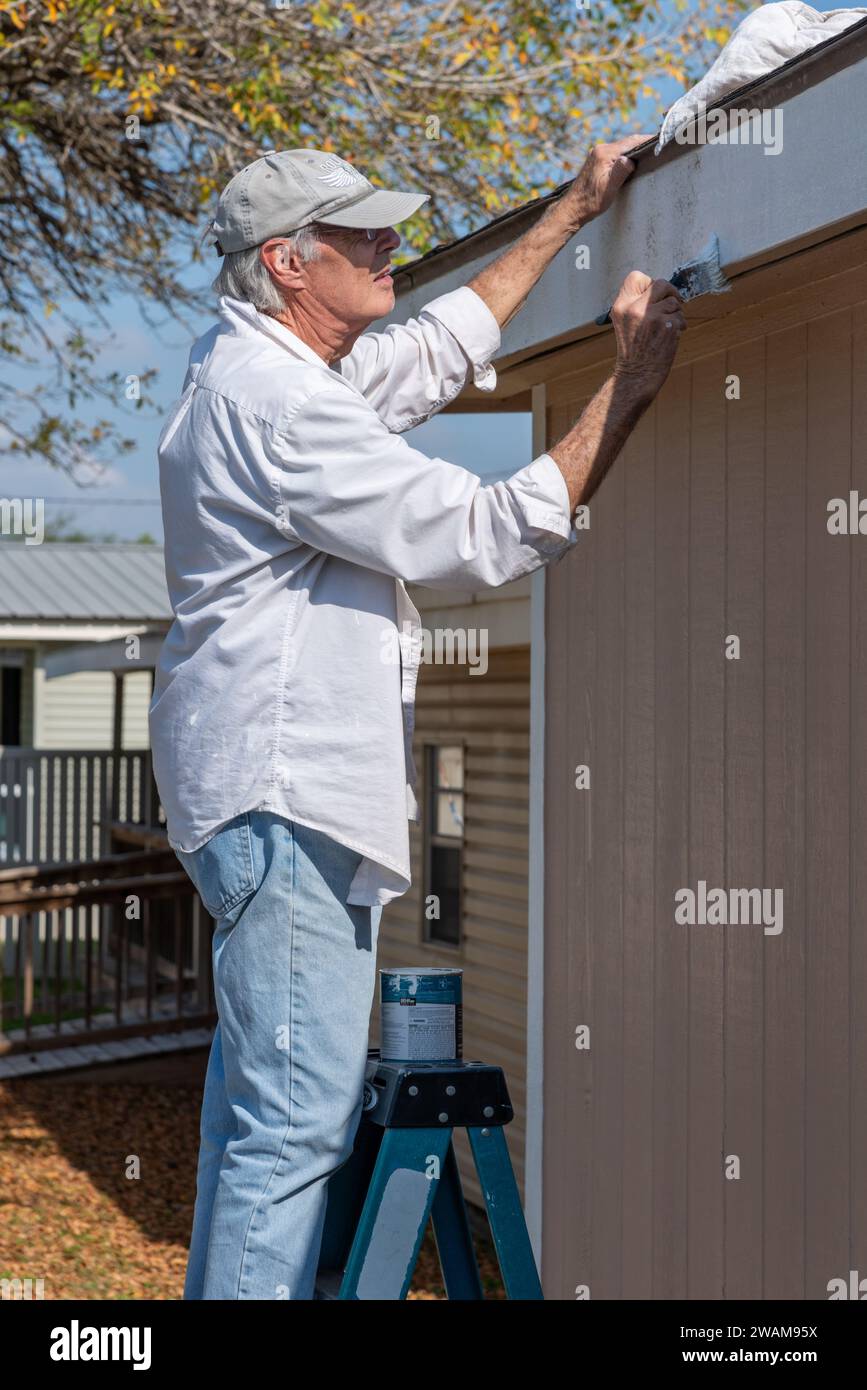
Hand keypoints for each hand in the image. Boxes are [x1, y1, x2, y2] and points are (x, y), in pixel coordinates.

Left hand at [564, 135, 655, 226]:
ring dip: (633, 150)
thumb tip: (630, 159)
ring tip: (647, 154)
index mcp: (604, 154)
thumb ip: (620, 171)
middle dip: (642, 145)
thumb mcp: (609, 188)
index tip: (659, 141)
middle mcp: (600, 150)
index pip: (631, 142)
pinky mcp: (596, 160)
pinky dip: (625, 155)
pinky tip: (631, 161)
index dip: (646, 141)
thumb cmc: (590, 202)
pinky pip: (614, 154)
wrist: (573, 209)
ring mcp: (597, 154)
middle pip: (626, 143)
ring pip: (621, 148)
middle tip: (657, 147)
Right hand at [610, 271, 685, 399]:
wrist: (636, 374)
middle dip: (670, 292)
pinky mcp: (667, 325)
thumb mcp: (625, 322)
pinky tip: (671, 336)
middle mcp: (635, 308)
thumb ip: (637, 304)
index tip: (653, 294)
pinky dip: (680, 325)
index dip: (648, 282)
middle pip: (660, 283)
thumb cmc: (634, 349)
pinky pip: (680, 316)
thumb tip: (661, 288)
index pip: (636, 277)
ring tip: (667, 327)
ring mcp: (652, 317)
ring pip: (674, 302)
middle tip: (673, 302)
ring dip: (676, 313)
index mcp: (621, 306)